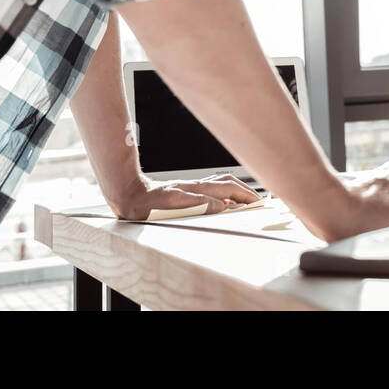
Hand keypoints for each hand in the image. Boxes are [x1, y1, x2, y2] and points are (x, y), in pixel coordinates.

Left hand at [108, 173, 261, 220]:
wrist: (129, 195)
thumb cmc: (148, 203)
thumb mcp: (173, 204)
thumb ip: (199, 203)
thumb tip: (223, 205)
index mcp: (198, 188)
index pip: (230, 189)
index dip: (246, 195)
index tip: (260, 202)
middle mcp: (198, 186)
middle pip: (229, 183)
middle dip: (246, 191)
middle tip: (259, 201)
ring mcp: (193, 188)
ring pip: (222, 184)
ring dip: (237, 191)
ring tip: (246, 200)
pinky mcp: (186, 192)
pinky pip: (212, 190)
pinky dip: (225, 194)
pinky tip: (224, 201)